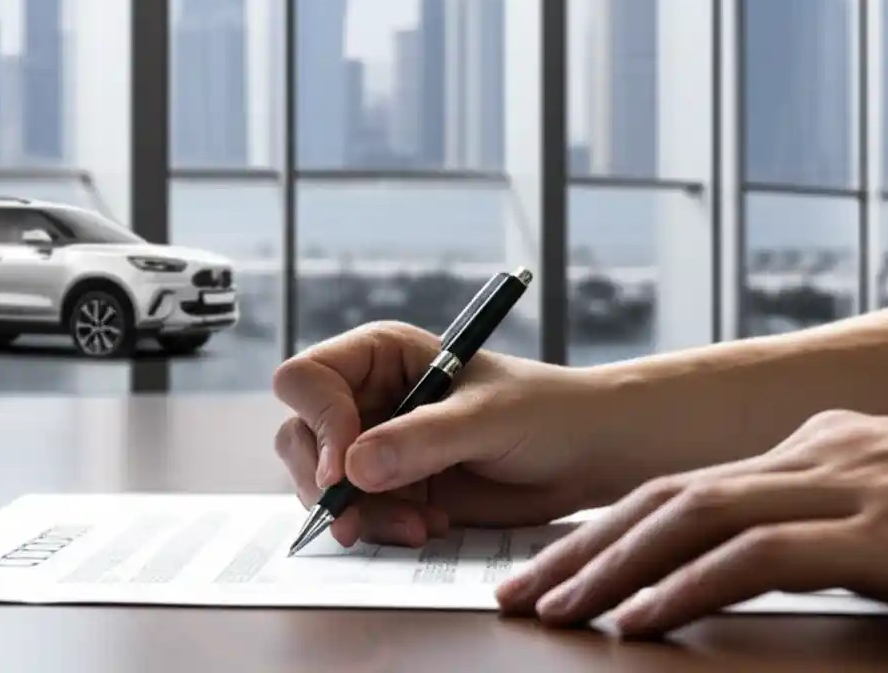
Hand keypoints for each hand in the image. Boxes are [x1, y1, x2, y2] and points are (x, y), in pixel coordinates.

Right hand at [272, 321, 612, 547]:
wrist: (589, 456)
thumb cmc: (547, 413)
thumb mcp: (487, 418)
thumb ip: (421, 440)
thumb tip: (351, 468)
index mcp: (380, 356)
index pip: (306, 379)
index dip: (317, 422)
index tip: (342, 469)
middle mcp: (368, 398)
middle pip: (298, 436)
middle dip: (324, 482)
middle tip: (356, 517)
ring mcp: (376, 447)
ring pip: (321, 485)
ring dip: (358, 515)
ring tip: (418, 528)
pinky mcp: (393, 491)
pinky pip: (357, 516)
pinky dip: (380, 531)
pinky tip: (428, 529)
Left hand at [496, 409, 887, 635]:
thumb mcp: (880, 519)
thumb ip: (810, 526)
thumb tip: (725, 559)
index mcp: (813, 449)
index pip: (679, 486)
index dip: (603, 529)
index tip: (549, 569)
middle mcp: (819, 454)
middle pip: (667, 495)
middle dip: (583, 546)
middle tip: (522, 592)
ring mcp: (850, 486)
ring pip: (694, 517)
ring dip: (615, 567)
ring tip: (560, 612)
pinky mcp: (881, 531)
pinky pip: (756, 558)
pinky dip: (689, 588)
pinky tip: (642, 620)